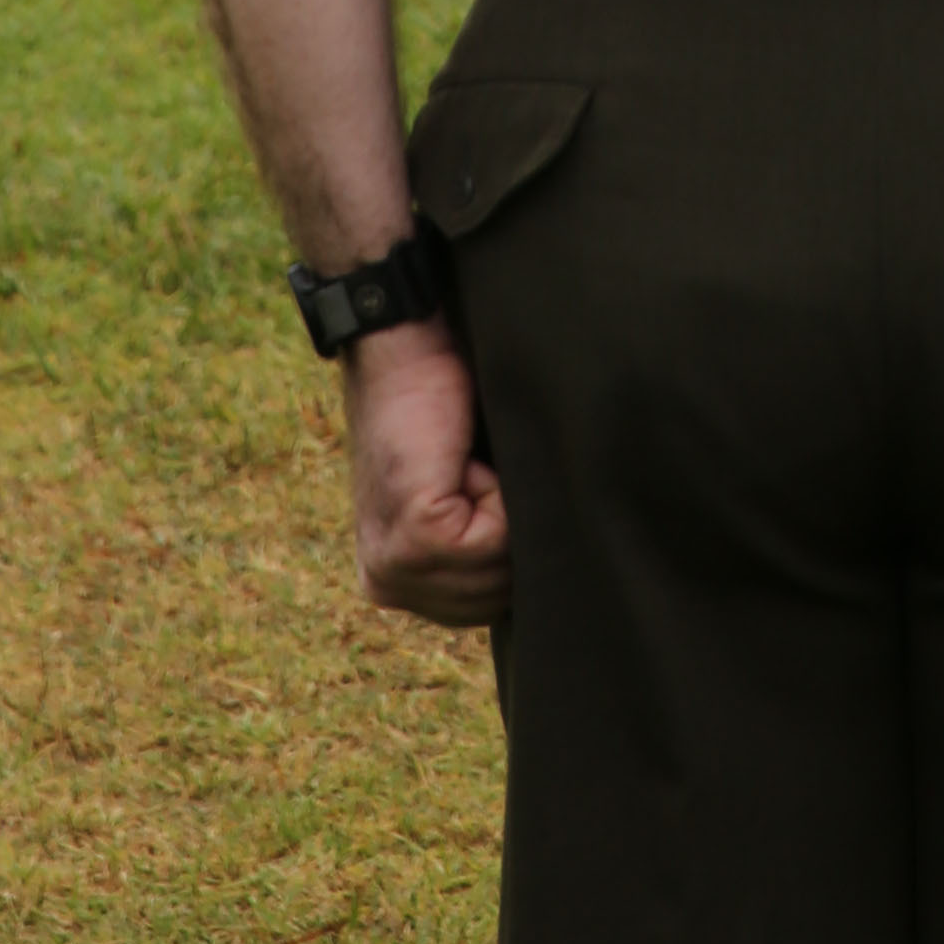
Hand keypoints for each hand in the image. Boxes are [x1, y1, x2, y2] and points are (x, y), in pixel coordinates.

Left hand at [343, 317, 509, 627]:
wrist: (407, 340)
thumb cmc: (449, 401)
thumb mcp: (467, 488)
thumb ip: (486, 538)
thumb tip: (557, 568)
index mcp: (395, 579)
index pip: (483, 603)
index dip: (511, 549)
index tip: (495, 489)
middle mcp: (387, 584)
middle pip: (496, 594)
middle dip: (512, 532)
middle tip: (483, 468)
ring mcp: (394, 565)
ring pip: (501, 569)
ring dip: (507, 509)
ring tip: (473, 460)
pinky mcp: (415, 535)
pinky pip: (496, 540)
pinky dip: (500, 490)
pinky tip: (467, 456)